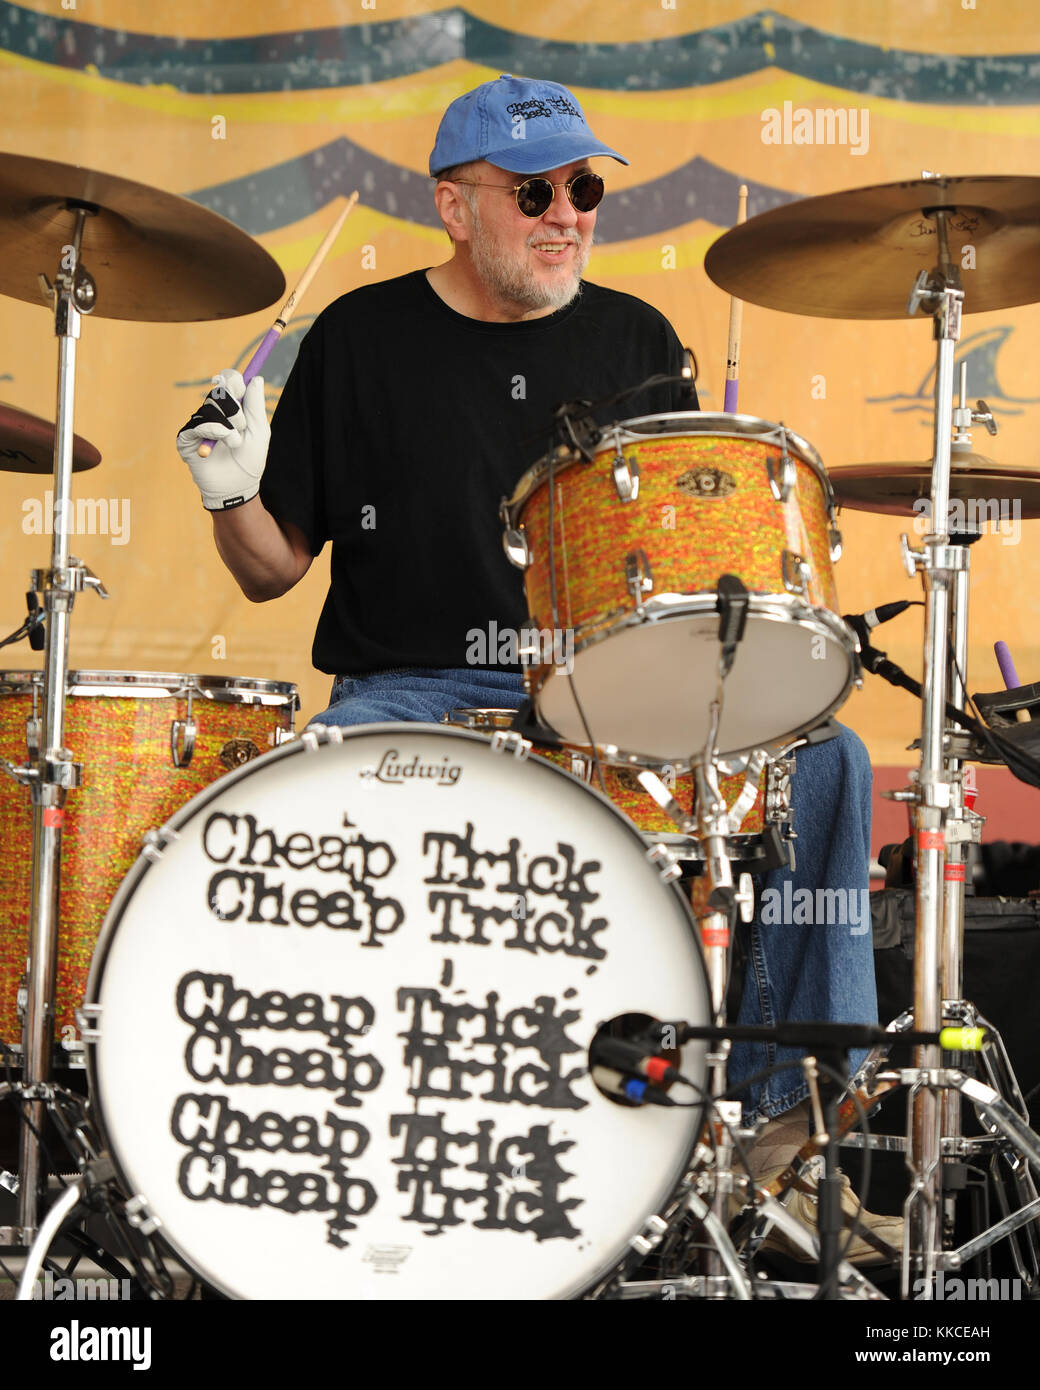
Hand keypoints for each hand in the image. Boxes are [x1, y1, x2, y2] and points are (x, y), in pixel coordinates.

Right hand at [177, 369, 268, 509]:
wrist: (236, 487)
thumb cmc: (250, 461)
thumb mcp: (259, 431)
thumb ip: (256, 405)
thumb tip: (256, 378)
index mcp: (231, 408)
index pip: (227, 382)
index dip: (231, 379)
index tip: (238, 384)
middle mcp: (213, 413)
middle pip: (219, 391)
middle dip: (235, 409)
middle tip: (241, 427)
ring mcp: (199, 424)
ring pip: (210, 407)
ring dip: (227, 426)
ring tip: (233, 444)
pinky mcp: (186, 437)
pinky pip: (198, 423)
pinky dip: (212, 431)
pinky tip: (216, 446)